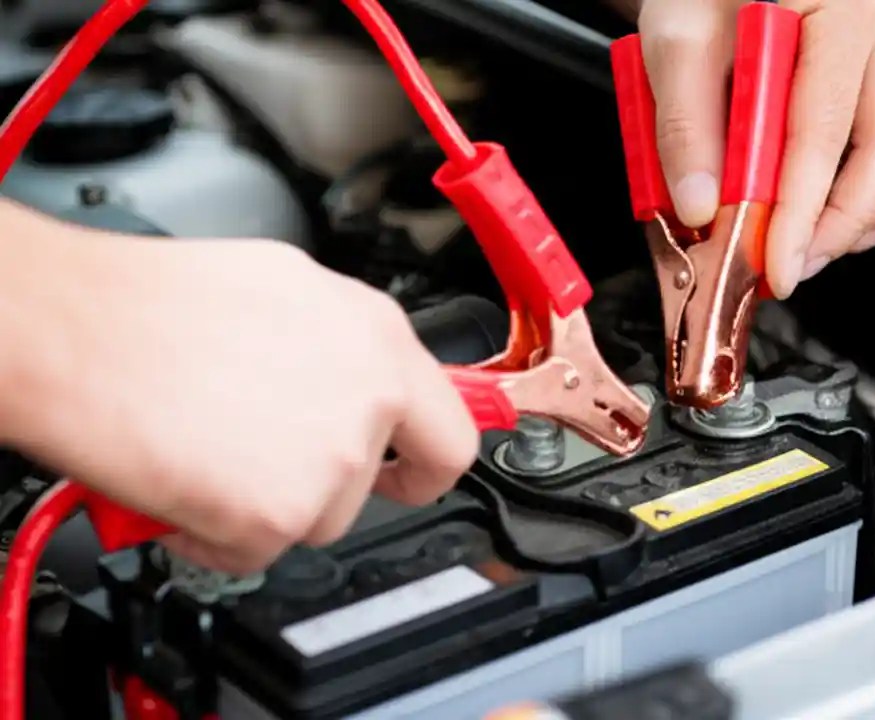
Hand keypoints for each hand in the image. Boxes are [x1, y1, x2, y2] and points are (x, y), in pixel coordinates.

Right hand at [0, 217, 477, 573]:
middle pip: (376, 486)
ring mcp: (331, 457)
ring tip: (208, 454)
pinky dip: (215, 536)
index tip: (406, 473)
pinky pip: (258, 553)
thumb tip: (348, 378)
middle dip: (328, 490)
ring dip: (265, 505)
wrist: (70, 331)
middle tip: (278, 476)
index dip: (422, 462)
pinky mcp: (279, 510)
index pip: (450, 428)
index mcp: (376, 334)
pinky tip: (183, 484)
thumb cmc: (146, 305)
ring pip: (317, 520)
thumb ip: (334, 347)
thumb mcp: (278, 291)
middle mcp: (368, 394)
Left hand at [635, 0, 874, 296]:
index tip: (775, 261)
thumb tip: (703, 204)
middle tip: (788, 267)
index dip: (802, 210)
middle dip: (839, 227)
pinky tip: (839, 224)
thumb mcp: (676, 42)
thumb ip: (684, 124)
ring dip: (868, 221)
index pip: (826, 128)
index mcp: (836, 13)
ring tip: (808, 249)